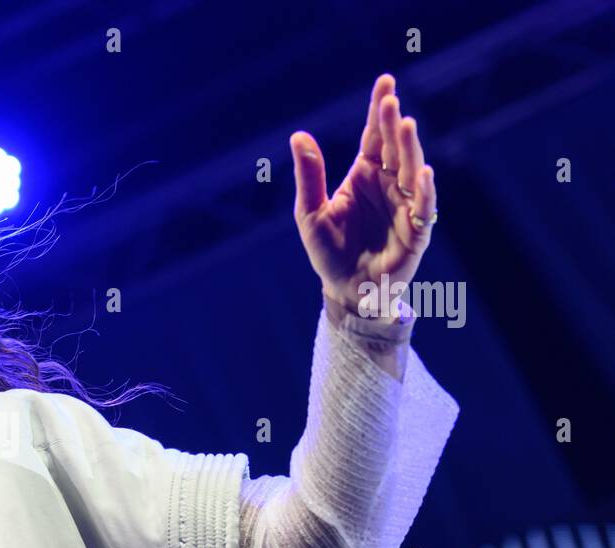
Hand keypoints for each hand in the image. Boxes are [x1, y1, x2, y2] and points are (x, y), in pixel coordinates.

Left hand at [290, 73, 437, 316]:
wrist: (345, 290)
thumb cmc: (328, 252)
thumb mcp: (310, 213)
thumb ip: (309, 176)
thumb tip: (298, 135)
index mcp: (364, 175)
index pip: (374, 137)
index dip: (378, 110)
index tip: (385, 81)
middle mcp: (388, 184)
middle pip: (394, 148)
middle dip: (392, 124)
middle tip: (389, 102)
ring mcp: (405, 205)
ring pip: (412, 171)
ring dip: (410, 149)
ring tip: (404, 126)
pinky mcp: (416, 231)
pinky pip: (423, 207)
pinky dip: (425, 191)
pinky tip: (424, 173)